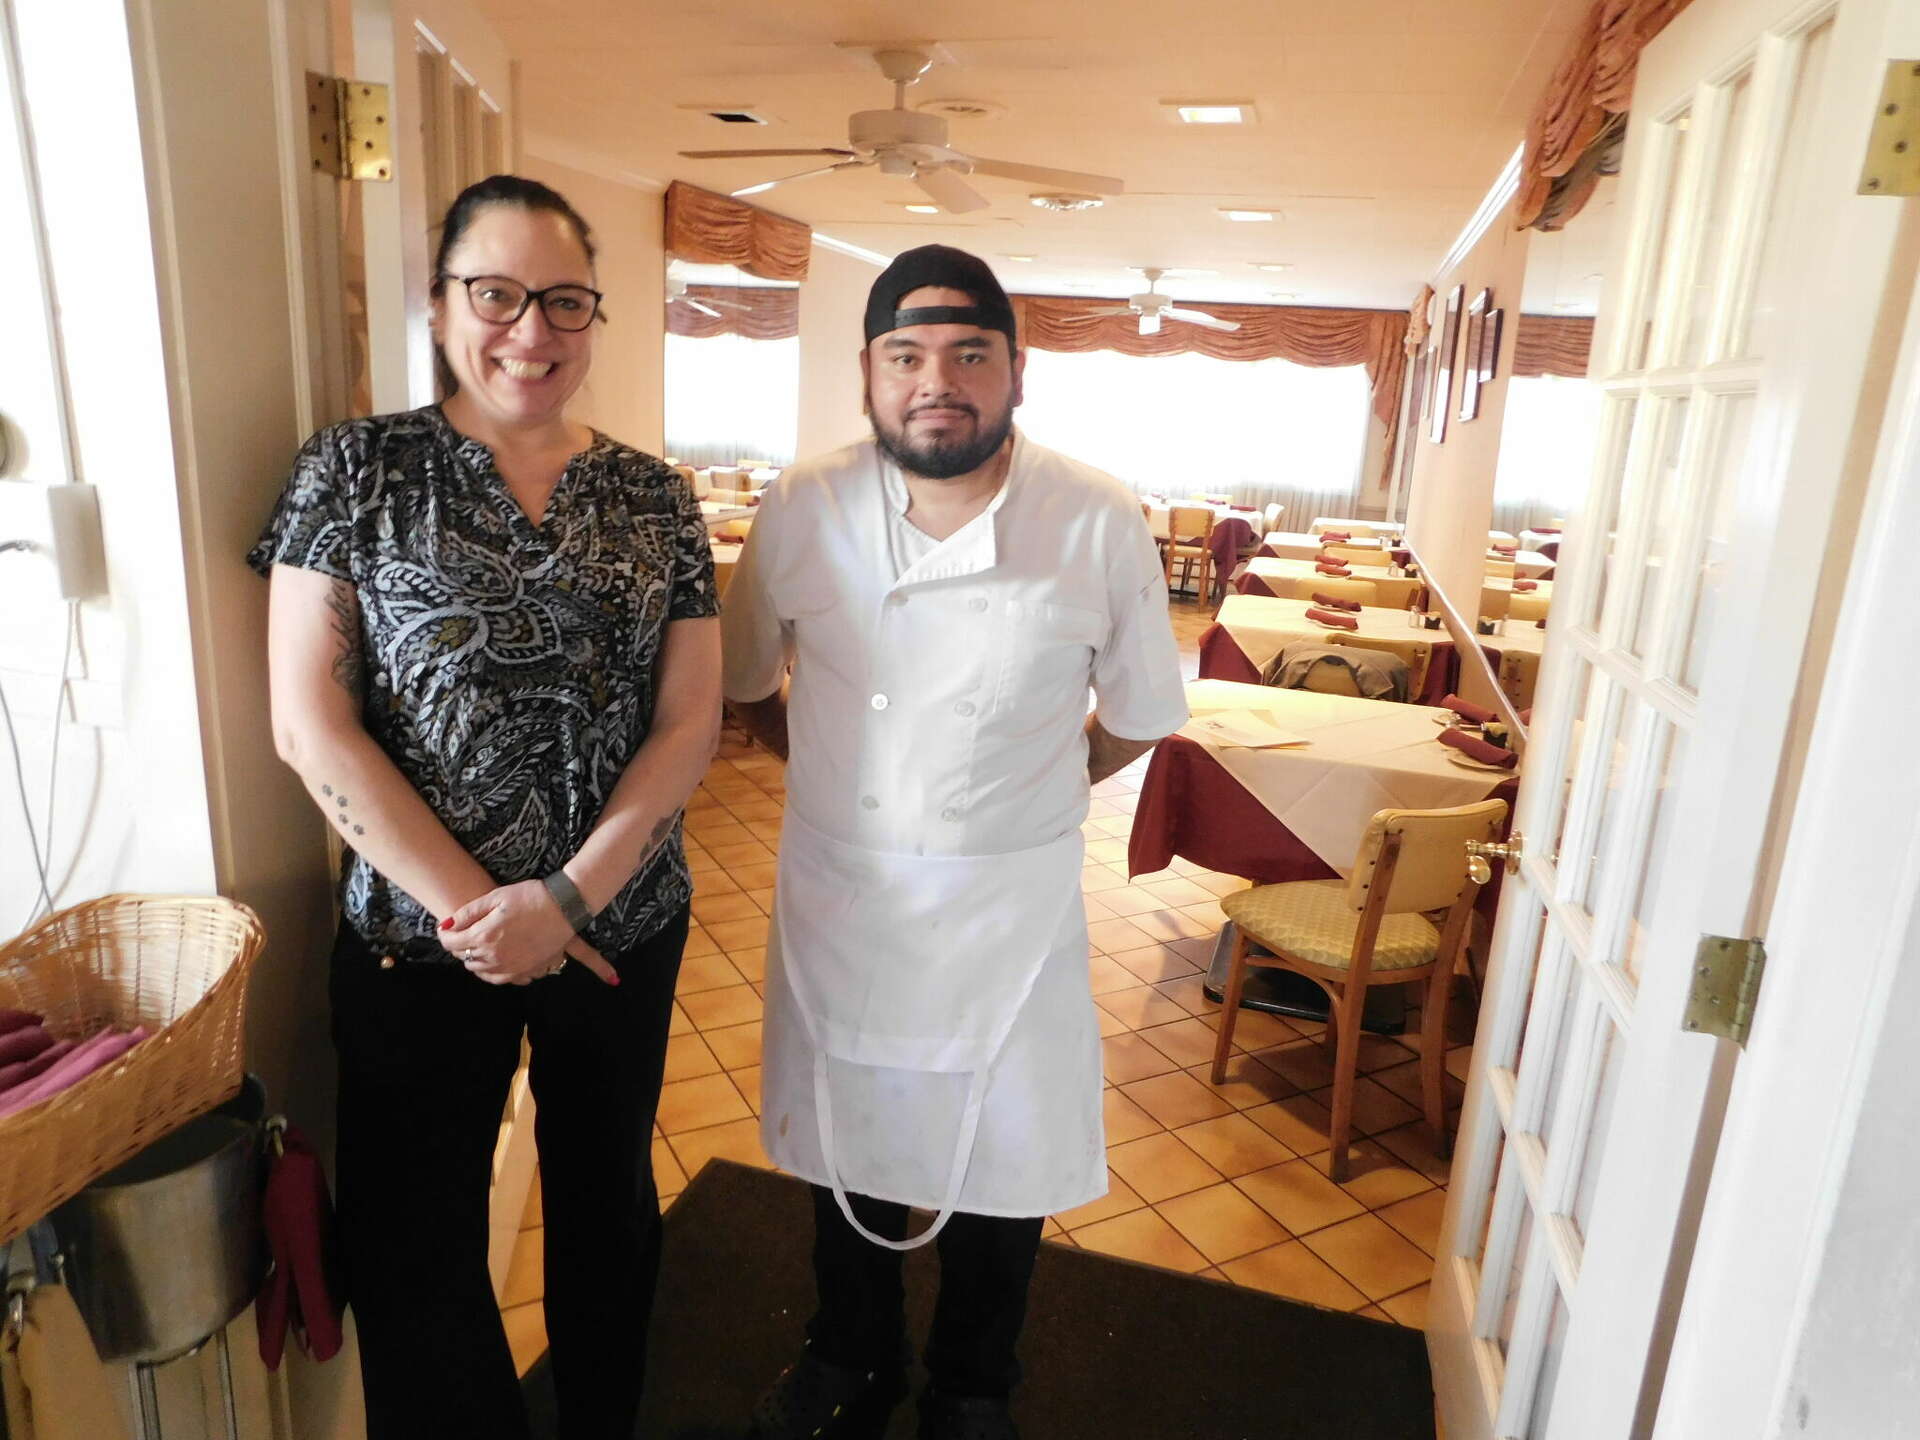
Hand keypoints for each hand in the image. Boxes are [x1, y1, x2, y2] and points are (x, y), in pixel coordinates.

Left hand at [439, 879, 618, 986]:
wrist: (565, 907)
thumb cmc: (531, 896)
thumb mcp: (496, 896)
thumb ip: (468, 912)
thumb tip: (446, 925)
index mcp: (484, 936)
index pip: (451, 943)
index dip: (444, 935)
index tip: (446, 928)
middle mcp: (494, 956)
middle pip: (463, 958)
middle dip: (459, 945)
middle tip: (464, 932)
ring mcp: (510, 967)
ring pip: (479, 971)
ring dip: (474, 959)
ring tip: (479, 945)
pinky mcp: (525, 971)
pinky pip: (499, 979)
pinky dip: (491, 971)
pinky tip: (495, 960)